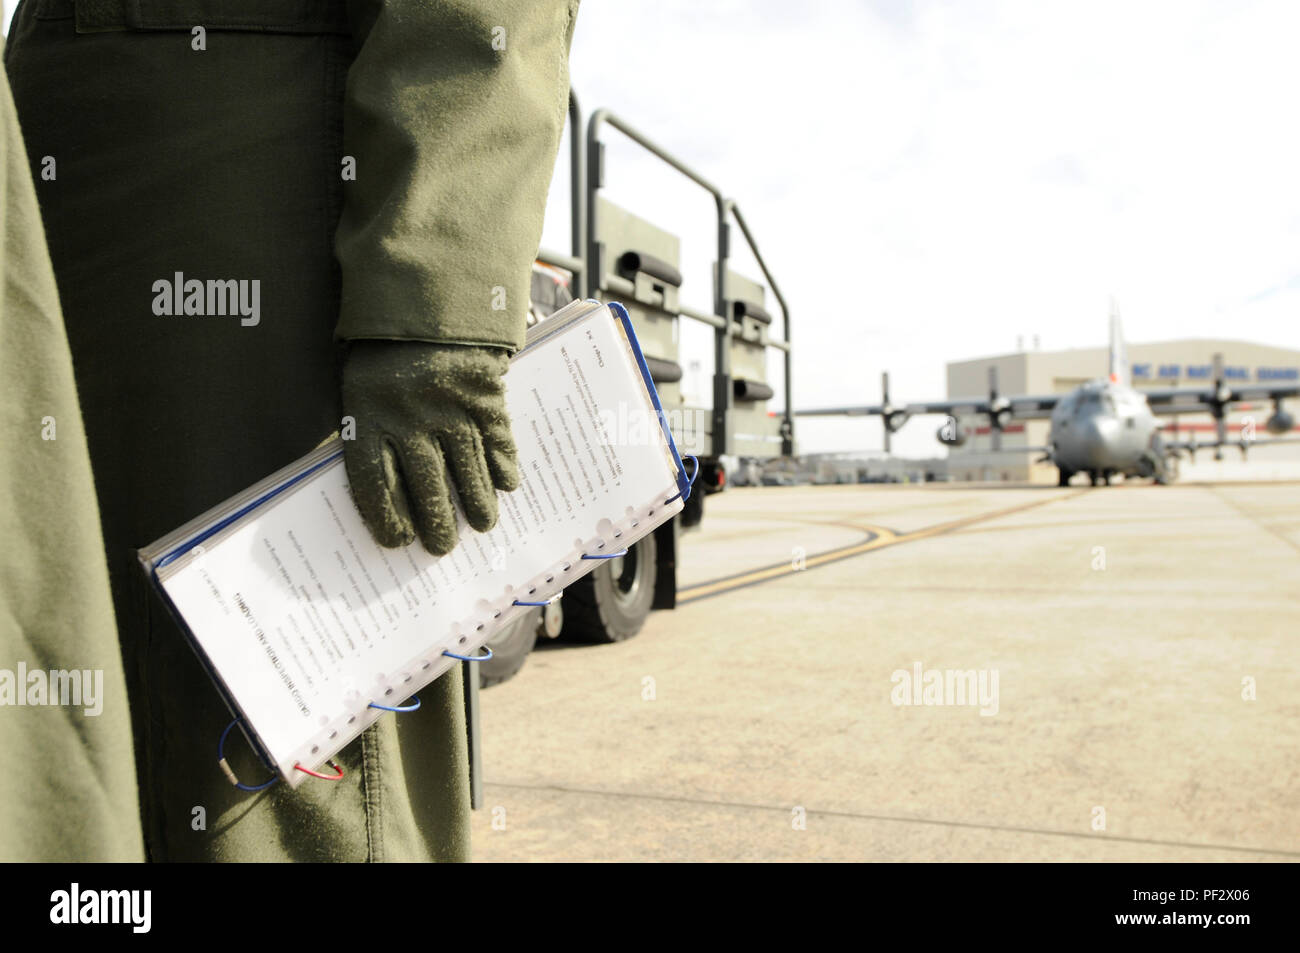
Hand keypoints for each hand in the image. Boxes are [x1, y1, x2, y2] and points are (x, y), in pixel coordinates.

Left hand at [341, 341, 518, 555]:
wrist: (426, 301)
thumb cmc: (385, 354)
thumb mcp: (360, 389)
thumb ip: (369, 434)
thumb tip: (389, 497)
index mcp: (368, 416)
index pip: (375, 485)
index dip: (387, 520)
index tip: (397, 542)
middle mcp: (410, 418)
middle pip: (426, 487)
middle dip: (437, 524)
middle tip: (443, 548)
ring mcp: (451, 408)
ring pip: (467, 470)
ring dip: (477, 503)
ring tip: (482, 525)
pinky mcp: (485, 395)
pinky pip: (499, 441)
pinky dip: (504, 466)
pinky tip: (507, 485)